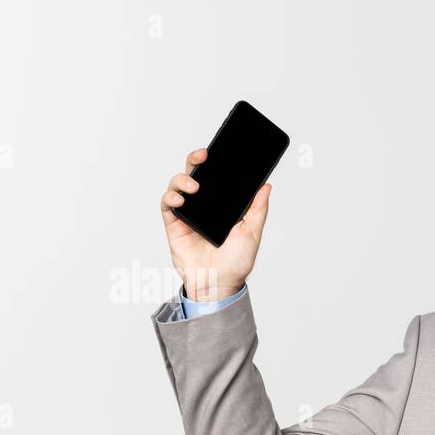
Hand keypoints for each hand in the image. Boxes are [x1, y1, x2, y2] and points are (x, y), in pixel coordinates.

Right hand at [160, 147, 271, 299]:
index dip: (215, 162)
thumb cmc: (236, 262)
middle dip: (196, 160)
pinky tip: (181, 199)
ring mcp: (188, 214)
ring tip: (194, 186)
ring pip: (178, 185)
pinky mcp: (174, 224)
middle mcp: (203, 206)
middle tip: (203, 156)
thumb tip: (266, 186)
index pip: (216, 178)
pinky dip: (171, 197)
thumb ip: (257, 209)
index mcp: (221, 206)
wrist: (219, 284)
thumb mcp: (252, 232)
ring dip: (183, 179)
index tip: (219, 151)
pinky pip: (167, 204)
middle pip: (195, 174)